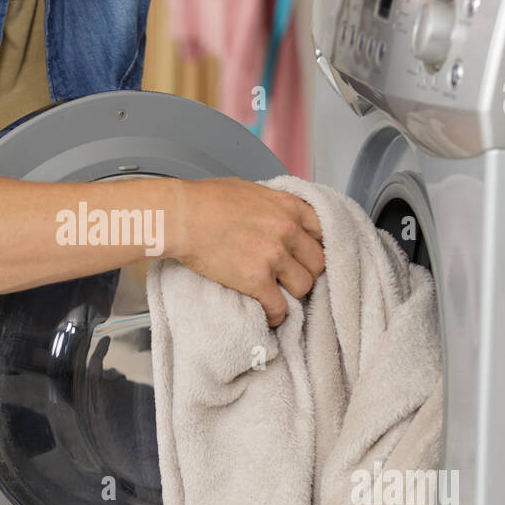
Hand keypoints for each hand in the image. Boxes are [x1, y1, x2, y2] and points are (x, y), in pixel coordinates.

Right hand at [175, 178, 324, 325]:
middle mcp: (287, 230)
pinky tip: (269, 314)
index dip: (316, 247)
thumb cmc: (205, 199)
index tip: (307, 256)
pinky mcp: (256, 280)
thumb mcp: (250, 190)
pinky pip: (280, 307)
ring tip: (279, 294)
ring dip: (293, 293)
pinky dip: (276, 315)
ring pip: (304, 286)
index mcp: (288, 206)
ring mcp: (273, 256)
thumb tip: (276, 216)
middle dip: (307, 271)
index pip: (324, 231)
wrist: (181, 216)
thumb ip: (272, 205)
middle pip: (318, 262)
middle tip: (292, 277)